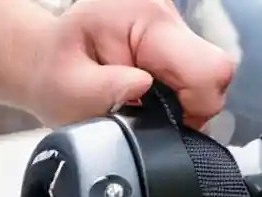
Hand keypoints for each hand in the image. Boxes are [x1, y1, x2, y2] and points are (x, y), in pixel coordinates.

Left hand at [21, 0, 235, 128]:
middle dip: (186, 106)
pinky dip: (175, 96)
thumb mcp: (67, 88)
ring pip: (208, 77)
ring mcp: (173, 24)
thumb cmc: (54, 73)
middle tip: (146, 114)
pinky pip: (195, 76)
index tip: (161, 119)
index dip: (194, 105)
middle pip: (215, 73)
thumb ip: (103, 90)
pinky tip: (147, 97)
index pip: (207, 67)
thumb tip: (142, 88)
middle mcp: (165, 12)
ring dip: (179, 102)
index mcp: (143, 16)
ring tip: (140, 104)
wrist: (46, 59)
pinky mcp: (175, 39)